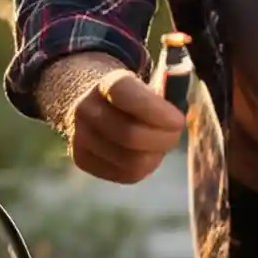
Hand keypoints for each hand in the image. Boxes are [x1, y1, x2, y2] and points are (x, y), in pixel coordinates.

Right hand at [66, 67, 185, 183]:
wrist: (85, 100)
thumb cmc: (126, 94)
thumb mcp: (141, 83)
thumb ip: (159, 99)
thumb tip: (177, 121)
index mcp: (104, 83)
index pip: (127, 96)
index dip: (157, 111)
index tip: (178, 120)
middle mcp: (86, 109)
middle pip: (130, 135)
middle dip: (162, 140)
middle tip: (174, 136)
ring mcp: (80, 137)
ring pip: (130, 161)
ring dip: (154, 156)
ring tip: (159, 146)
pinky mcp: (82, 159)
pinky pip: (124, 174)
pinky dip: (143, 167)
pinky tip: (145, 155)